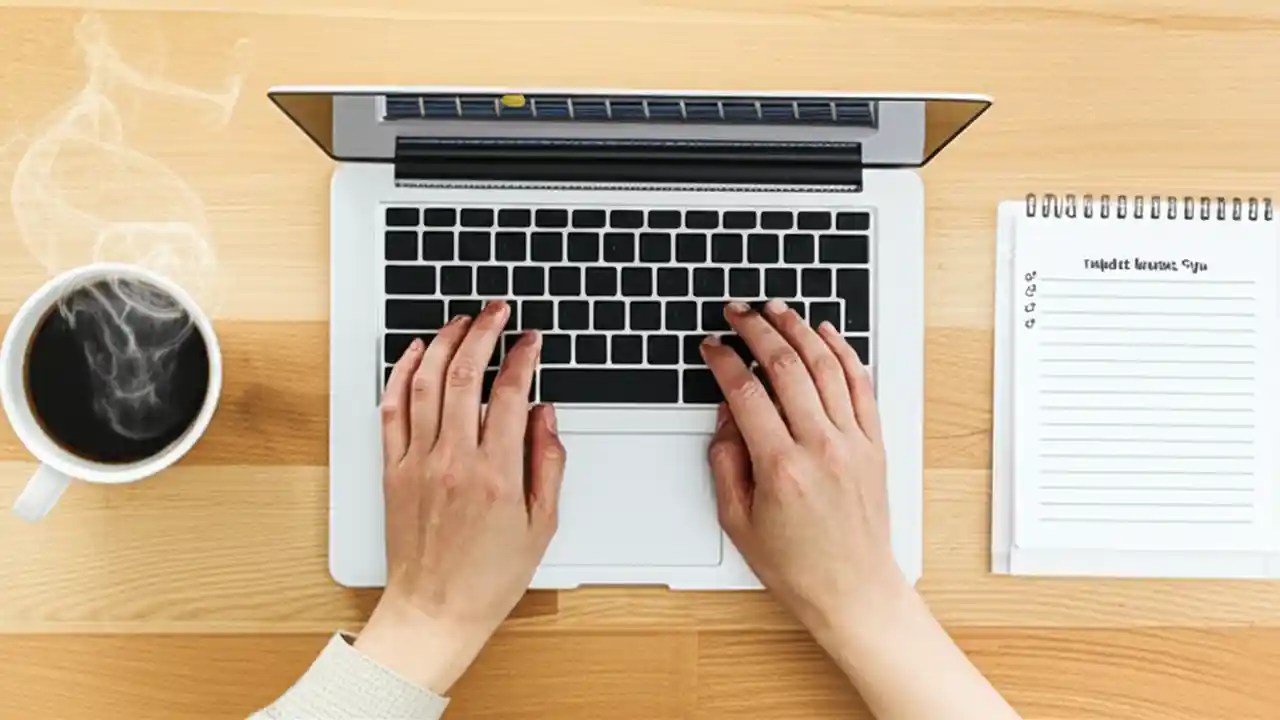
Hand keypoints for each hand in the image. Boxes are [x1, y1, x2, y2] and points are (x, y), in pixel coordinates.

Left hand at [355, 302, 565, 693]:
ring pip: (425, 383)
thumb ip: (548, 463)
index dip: (524, 357)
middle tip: (497, 312)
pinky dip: (400, 374)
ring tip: (461, 321)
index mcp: (496, 475)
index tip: (531, 340)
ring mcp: (417, 463)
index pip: (512, 394)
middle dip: (484, 332)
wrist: (434, 610)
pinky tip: (414, 353)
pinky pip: (391, 409)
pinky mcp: (391, 470)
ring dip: (443, 342)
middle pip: (465, 376)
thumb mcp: (542, 525)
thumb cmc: (488, 577)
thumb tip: (545, 415)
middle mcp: (453, 461)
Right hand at [702, 299, 906, 642]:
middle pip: (786, 367)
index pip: (746, 392)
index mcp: (781, 468)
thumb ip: (726, 462)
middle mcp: (820, 448)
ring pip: (825, 366)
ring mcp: (852, 443)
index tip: (712, 346)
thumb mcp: (737, 521)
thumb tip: (727, 415)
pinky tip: (827, 334)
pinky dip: (844, 353)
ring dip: (798, 331)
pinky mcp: (873, 444)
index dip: (724, 360)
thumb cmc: (797, 564)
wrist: (852, 589)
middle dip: (757, 330)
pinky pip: (861, 385)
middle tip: (738, 312)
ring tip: (778, 310)